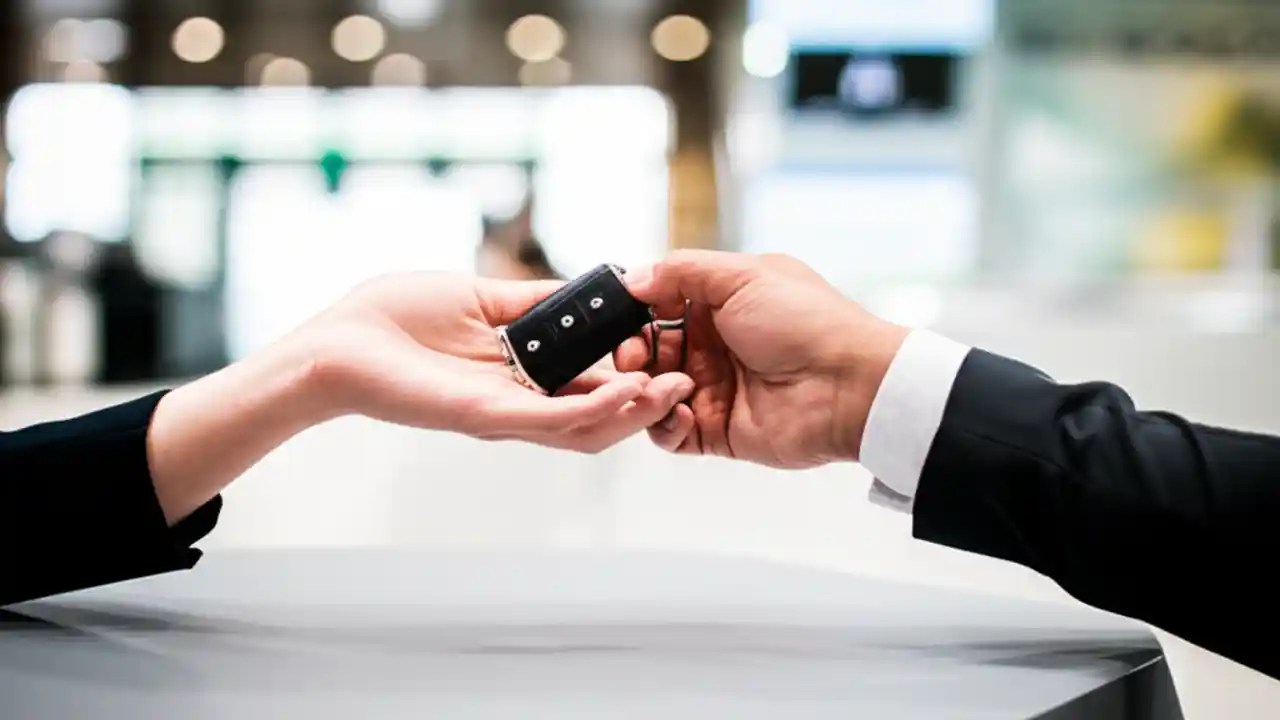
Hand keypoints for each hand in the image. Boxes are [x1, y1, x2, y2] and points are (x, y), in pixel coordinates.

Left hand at [295, 272, 692, 448]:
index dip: (633, 374)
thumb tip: (585, 289)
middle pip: (598, 415)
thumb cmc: (394, 318)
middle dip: (647, 403)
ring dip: (633, 412)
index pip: (591, 382)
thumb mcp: (482, 297)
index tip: (667, 352)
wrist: (337, 343)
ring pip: (586, 428)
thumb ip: (534, 301)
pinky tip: (627, 391)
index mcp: (521, 373)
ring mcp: (505, 413)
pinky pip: (552, 419)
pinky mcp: (486, 416)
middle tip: (684, 383)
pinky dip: (595, 410)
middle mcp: (519, 401)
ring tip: (669, 390)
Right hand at [616, 251, 907, 468]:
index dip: (635, 315)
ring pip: (653, 392)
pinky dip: (664, 425)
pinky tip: (681, 412)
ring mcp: (715, 390)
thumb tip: (634, 278)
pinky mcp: (718, 431)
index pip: (658, 307)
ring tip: (668, 387)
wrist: (849, 386)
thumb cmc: (807, 323)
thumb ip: (681, 271)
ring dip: (647, 390)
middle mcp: (715, 346)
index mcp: (721, 303)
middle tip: (635, 360)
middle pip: (649, 352)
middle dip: (633, 356)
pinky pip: (672, 433)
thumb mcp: (742, 276)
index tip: (621, 320)